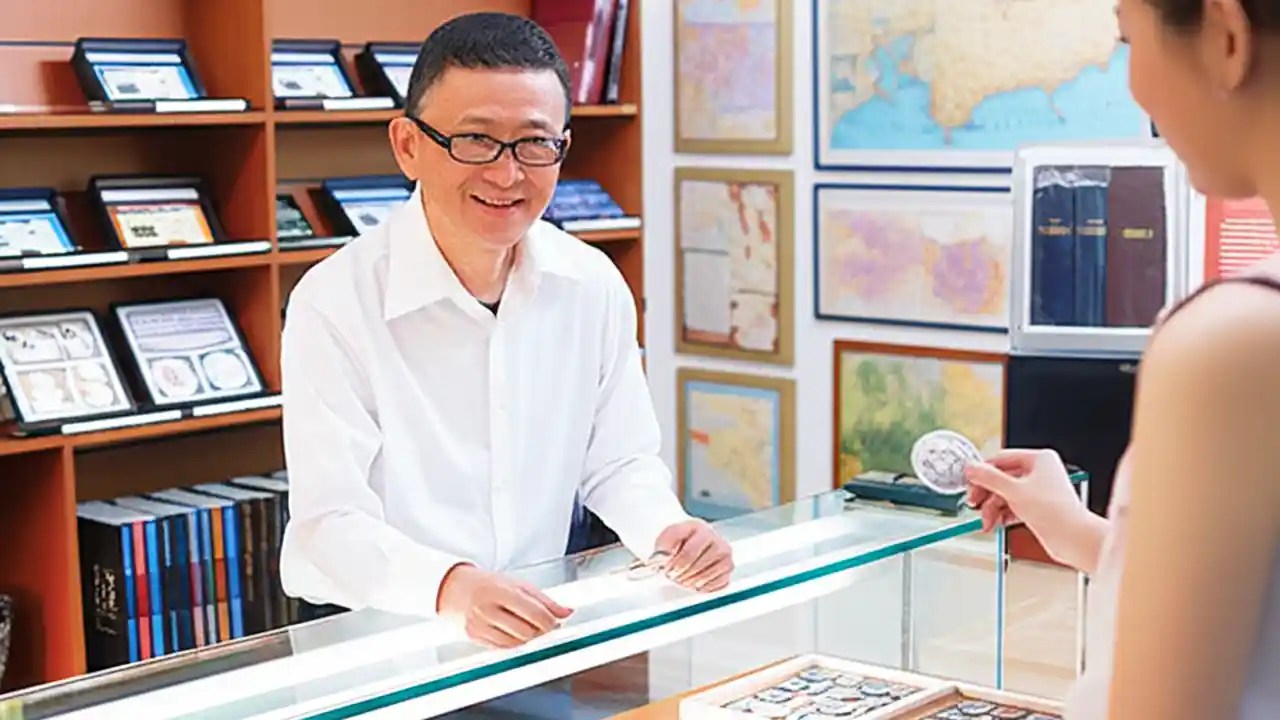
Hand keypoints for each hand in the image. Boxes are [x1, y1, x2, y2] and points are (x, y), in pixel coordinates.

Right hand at [436, 564, 572, 648]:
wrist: (453, 589)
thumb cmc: (488, 584)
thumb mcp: (517, 584)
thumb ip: (544, 599)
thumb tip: (568, 613)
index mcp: (499, 590)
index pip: (533, 612)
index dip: (550, 621)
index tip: (557, 621)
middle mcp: (486, 608)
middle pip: (526, 630)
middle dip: (541, 631)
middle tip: (546, 626)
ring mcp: (479, 625)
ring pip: (516, 643)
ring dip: (530, 639)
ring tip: (532, 628)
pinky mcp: (474, 637)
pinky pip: (503, 648)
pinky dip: (516, 643)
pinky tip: (518, 634)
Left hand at [654, 519, 733, 591]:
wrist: (689, 543)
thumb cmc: (678, 542)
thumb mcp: (665, 539)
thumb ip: (662, 548)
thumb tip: (661, 558)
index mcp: (701, 530)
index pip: (690, 552)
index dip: (677, 565)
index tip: (667, 569)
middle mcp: (718, 541)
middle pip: (699, 565)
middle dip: (683, 574)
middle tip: (673, 576)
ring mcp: (726, 556)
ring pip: (709, 576)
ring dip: (692, 582)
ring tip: (683, 579)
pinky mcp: (728, 569)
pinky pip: (719, 583)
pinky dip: (705, 587)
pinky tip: (696, 582)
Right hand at [964, 448, 1086, 542]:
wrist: (1074, 539)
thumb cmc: (1055, 512)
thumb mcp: (1014, 491)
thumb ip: (989, 478)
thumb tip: (970, 468)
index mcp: (1039, 459)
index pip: (1001, 459)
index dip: (983, 471)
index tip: (969, 482)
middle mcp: (1039, 473)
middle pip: (1001, 478)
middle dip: (986, 494)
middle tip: (974, 503)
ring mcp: (1039, 491)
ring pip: (1005, 495)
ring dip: (992, 509)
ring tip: (987, 522)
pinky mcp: (1038, 508)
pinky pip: (1013, 507)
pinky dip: (1002, 515)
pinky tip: (997, 523)